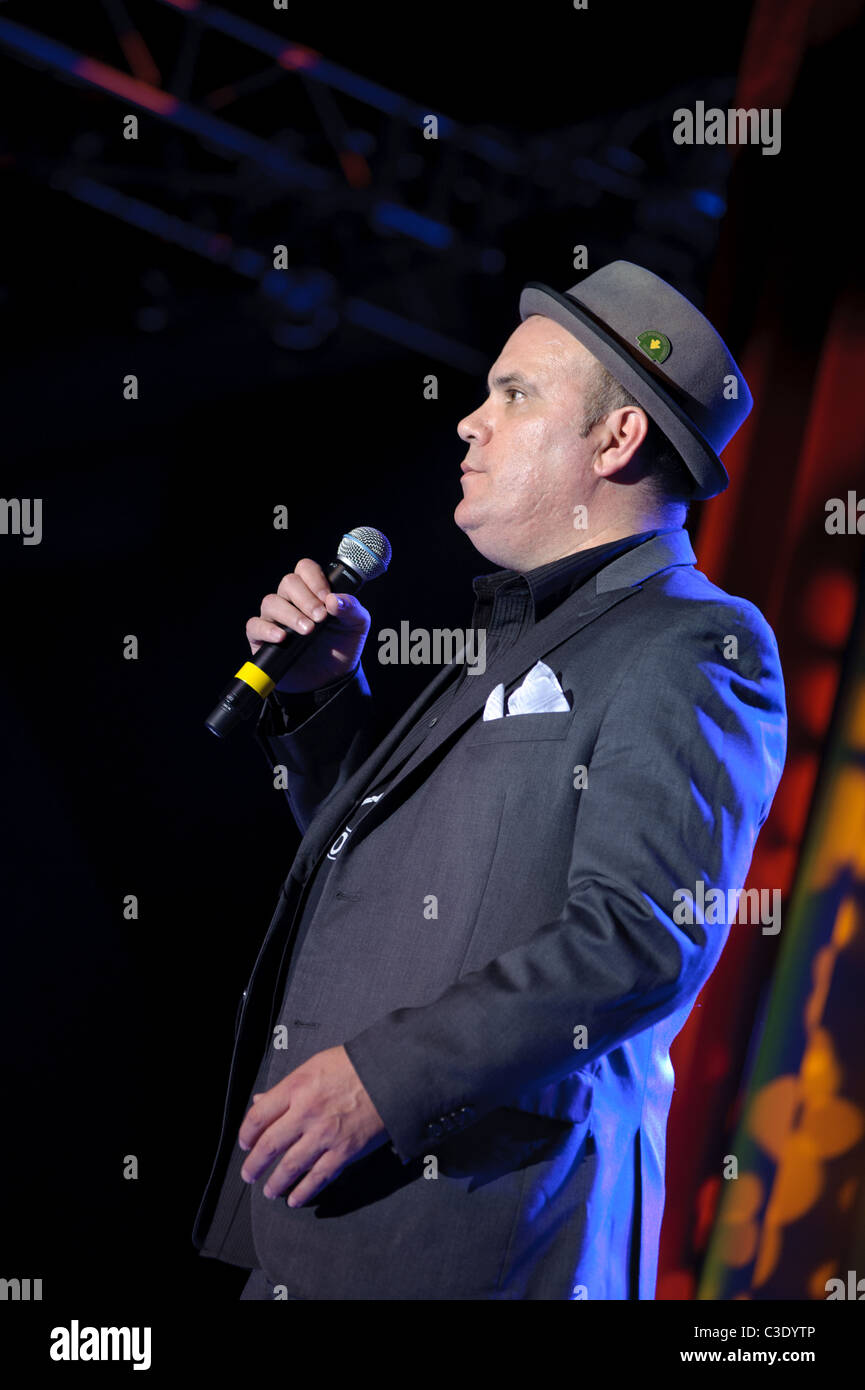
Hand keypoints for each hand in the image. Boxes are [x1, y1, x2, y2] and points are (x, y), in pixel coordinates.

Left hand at [238, 1045, 388, 1206]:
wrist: (390, 1074)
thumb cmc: (353, 1066)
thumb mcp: (313, 1065)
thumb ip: (286, 1086)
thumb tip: (261, 1100)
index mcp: (296, 1087)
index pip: (259, 1116)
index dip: (246, 1134)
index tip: (245, 1143)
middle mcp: (306, 1112)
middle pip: (269, 1145)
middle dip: (254, 1164)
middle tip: (248, 1174)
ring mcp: (324, 1134)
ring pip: (290, 1166)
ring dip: (275, 1182)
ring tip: (269, 1190)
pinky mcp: (344, 1151)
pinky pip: (318, 1177)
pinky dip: (304, 1191)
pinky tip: (295, 1199)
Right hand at [246, 557, 370, 692]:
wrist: (331, 680)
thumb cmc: (341, 647)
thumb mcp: (356, 626)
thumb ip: (351, 608)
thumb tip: (334, 600)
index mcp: (312, 591)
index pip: (305, 569)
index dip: (315, 579)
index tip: (327, 599)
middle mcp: (291, 601)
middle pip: (288, 582)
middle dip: (306, 599)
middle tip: (321, 618)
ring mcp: (275, 618)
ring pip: (271, 602)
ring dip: (291, 614)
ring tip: (308, 630)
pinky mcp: (262, 638)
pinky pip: (255, 625)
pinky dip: (267, 629)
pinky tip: (282, 637)